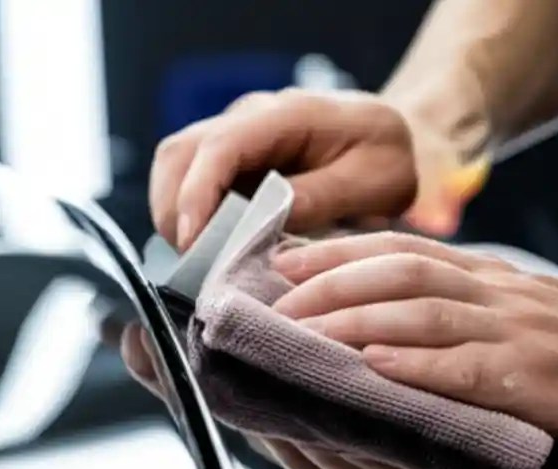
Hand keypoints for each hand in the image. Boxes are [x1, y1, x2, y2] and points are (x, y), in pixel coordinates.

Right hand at [149, 89, 476, 249]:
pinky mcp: (222, 154)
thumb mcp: (378, 182)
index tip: (194, 243)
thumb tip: (264, 223)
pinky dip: (183, 213)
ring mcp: (230, 131)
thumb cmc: (386, 158)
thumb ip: (323, 198)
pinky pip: (183, 178)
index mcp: (290, 114)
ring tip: (199, 258)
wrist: (386, 138)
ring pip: (172, 165)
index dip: (198, 194)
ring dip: (173, 213)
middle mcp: (249, 115)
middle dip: (176, 212)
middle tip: (198, 264)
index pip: (221, 146)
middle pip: (180, 153)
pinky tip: (207, 244)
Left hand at [272, 233, 557, 457]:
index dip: (335, 251)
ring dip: (354, 319)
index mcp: (487, 277)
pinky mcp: (535, 379)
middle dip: (329, 281)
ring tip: (301, 332)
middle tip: (274, 300)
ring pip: (423, 311)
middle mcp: (496, 293)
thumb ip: (455, 306)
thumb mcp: (517, 313)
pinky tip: (373, 368)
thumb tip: (376, 314)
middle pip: (399, 270)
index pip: (398, 248)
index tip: (281, 258)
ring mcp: (516, 333)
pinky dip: (417, 365)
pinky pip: (468, 366)